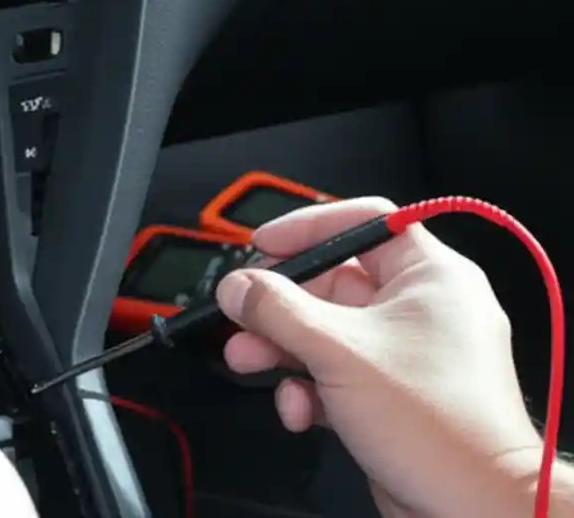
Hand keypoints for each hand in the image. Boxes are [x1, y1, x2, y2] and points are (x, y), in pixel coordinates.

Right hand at [216, 197, 550, 517]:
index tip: (264, 245)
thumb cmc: (440, 426)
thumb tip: (239, 286)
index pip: (364, 221)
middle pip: (332, 284)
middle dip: (279, 307)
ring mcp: (407, 353)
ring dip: (283, 350)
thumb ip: (277, 310)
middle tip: (242, 318)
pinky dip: (309, 388)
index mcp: (430, 277)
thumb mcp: (338, 351)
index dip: (308, 228)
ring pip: (326, 332)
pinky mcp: (392, 394)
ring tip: (254, 364)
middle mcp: (422, 309)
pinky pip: (335, 374)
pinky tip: (300, 411)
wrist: (473, 506)